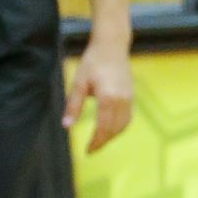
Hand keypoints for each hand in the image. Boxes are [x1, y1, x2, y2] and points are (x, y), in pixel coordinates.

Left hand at [67, 35, 132, 152]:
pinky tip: (110, 130)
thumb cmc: (92, 62)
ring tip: (100, 141)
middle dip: (104, 142)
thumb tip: (66, 126)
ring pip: (123, 125)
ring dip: (112, 136)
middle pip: (114, 129)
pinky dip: (120, 127)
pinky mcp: (132, 96)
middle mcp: (122, 100)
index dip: (96, 142)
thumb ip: (73, 105)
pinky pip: (128, 118)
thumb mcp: (78, 83)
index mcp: (108, 98)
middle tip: (92, 149)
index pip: (103, 127)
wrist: (112, 47)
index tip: (87, 151)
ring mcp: (129, 99)